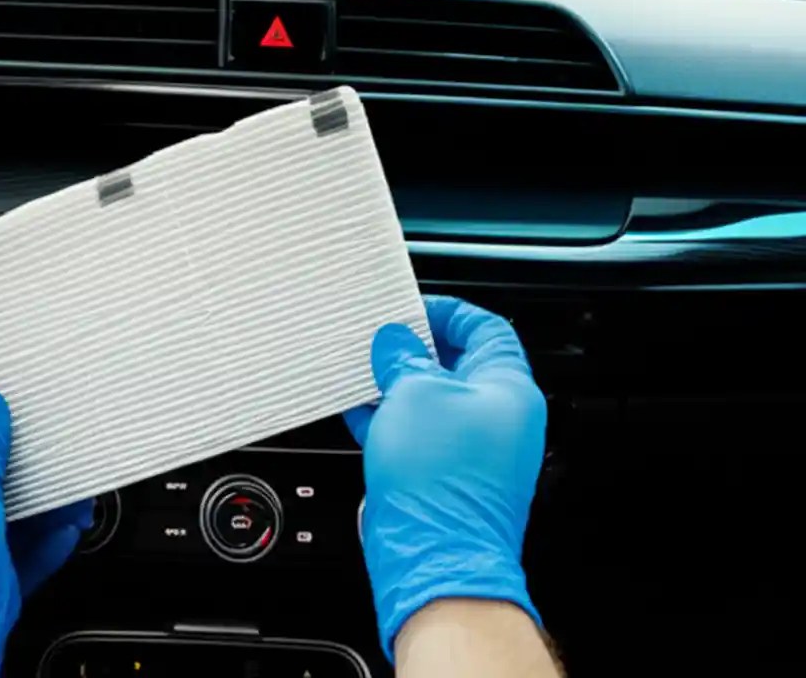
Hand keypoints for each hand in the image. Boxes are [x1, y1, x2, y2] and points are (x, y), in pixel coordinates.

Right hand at [344, 295, 546, 659]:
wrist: (435, 557)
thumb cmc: (441, 482)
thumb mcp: (415, 394)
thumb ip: (404, 359)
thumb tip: (394, 342)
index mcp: (509, 389)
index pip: (487, 329)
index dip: (447, 312)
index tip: (411, 310)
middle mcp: (499, 420)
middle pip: (458, 365)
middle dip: (416, 349)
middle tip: (380, 340)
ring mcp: (474, 452)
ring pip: (433, 402)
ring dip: (397, 384)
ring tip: (362, 372)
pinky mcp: (446, 478)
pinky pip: (418, 435)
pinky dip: (390, 419)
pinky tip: (359, 411)